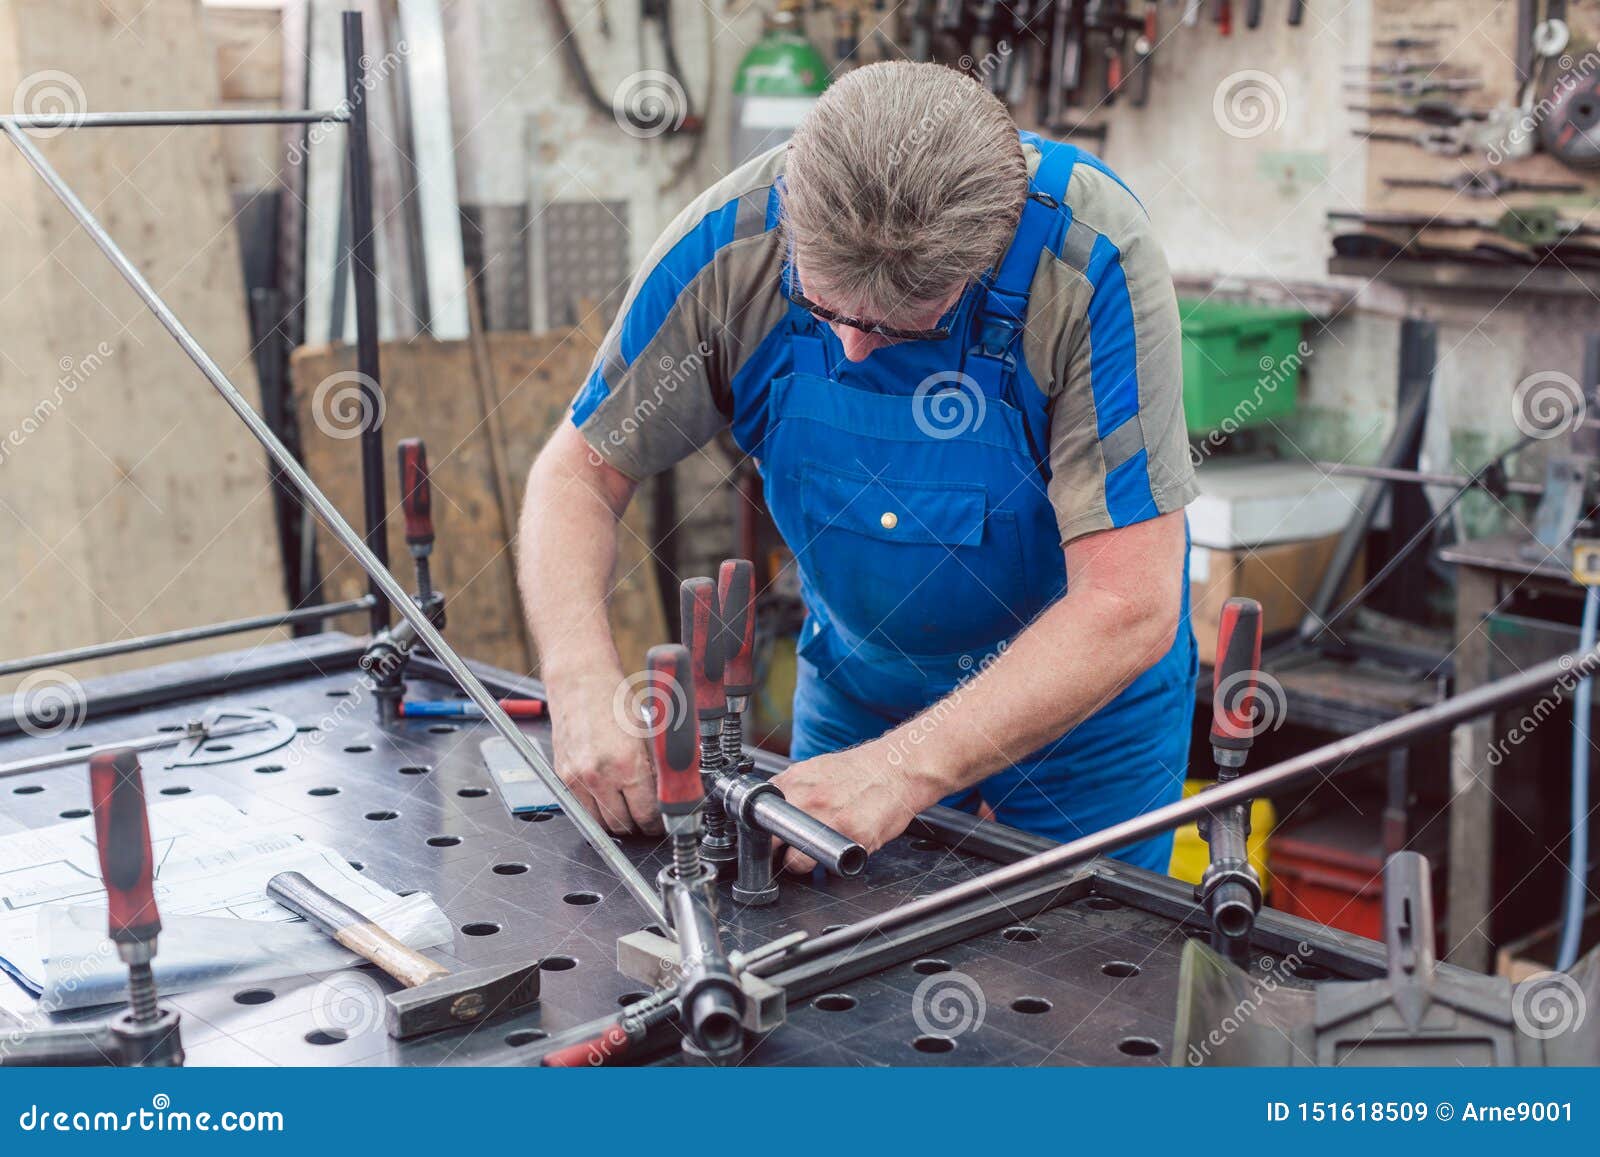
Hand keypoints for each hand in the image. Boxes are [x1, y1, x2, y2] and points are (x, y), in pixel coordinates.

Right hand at [547, 672, 660, 835]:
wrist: (579, 681)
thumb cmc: (615, 701)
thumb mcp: (648, 734)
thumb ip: (656, 770)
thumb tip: (669, 795)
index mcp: (627, 764)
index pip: (646, 815)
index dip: (656, 823)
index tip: (660, 823)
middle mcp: (599, 775)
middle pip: (623, 825)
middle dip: (637, 824)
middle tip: (646, 816)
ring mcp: (577, 778)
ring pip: (600, 823)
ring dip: (615, 821)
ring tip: (627, 807)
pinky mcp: (563, 776)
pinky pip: (581, 808)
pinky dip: (595, 808)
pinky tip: (606, 795)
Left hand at [768, 743, 928, 873]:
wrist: (896, 768)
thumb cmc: (858, 771)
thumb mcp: (813, 770)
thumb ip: (788, 789)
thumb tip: (767, 808)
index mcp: (791, 783)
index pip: (755, 816)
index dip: (756, 834)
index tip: (760, 842)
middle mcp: (805, 801)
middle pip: (769, 841)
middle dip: (771, 853)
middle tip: (781, 854)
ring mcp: (827, 820)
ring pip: (795, 862)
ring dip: (799, 865)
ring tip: (811, 857)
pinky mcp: (851, 838)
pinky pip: (830, 866)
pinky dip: (831, 867)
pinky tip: (838, 853)